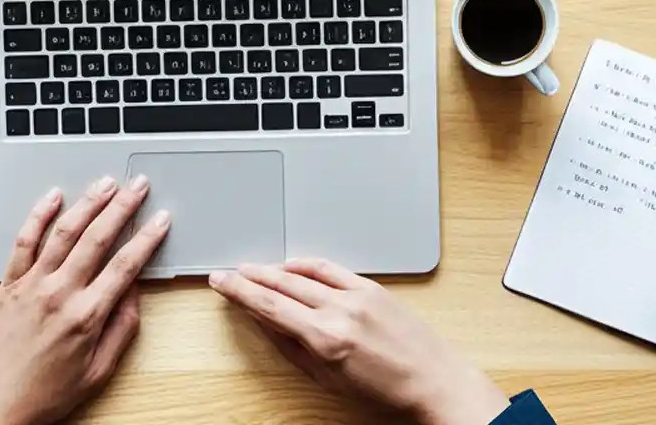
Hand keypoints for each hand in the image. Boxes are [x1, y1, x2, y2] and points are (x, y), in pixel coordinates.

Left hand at [0, 176, 169, 424]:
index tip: (161, 219)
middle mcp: (59, 294)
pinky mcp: (10, 285)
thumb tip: (133, 293)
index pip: (126, 265)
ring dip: (87, 202)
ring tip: (106, 182)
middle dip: (123, 206)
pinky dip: (38, 215)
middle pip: (98, 238)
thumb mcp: (99, 371)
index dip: (148, 238)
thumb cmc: (46, 395)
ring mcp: (31, 286)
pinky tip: (53, 196)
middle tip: (139, 185)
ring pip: (63, 232)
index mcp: (86, 316)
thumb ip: (122, 329)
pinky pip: (24, 242)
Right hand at [209, 259, 508, 424]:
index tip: (222, 283)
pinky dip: (308, 265)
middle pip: (282, 286)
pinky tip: (292, 265)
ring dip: (275, 269)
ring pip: (304, 274)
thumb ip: (292, 348)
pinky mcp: (373, 287)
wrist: (433, 381)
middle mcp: (340, 311)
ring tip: (254, 269)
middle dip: (251, 277)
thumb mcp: (328, 380)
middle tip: (229, 272)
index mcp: (326, 339)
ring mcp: (358, 295)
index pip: (270, 307)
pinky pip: (332, 269)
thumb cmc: (385, 391)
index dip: (240, 292)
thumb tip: (265, 323)